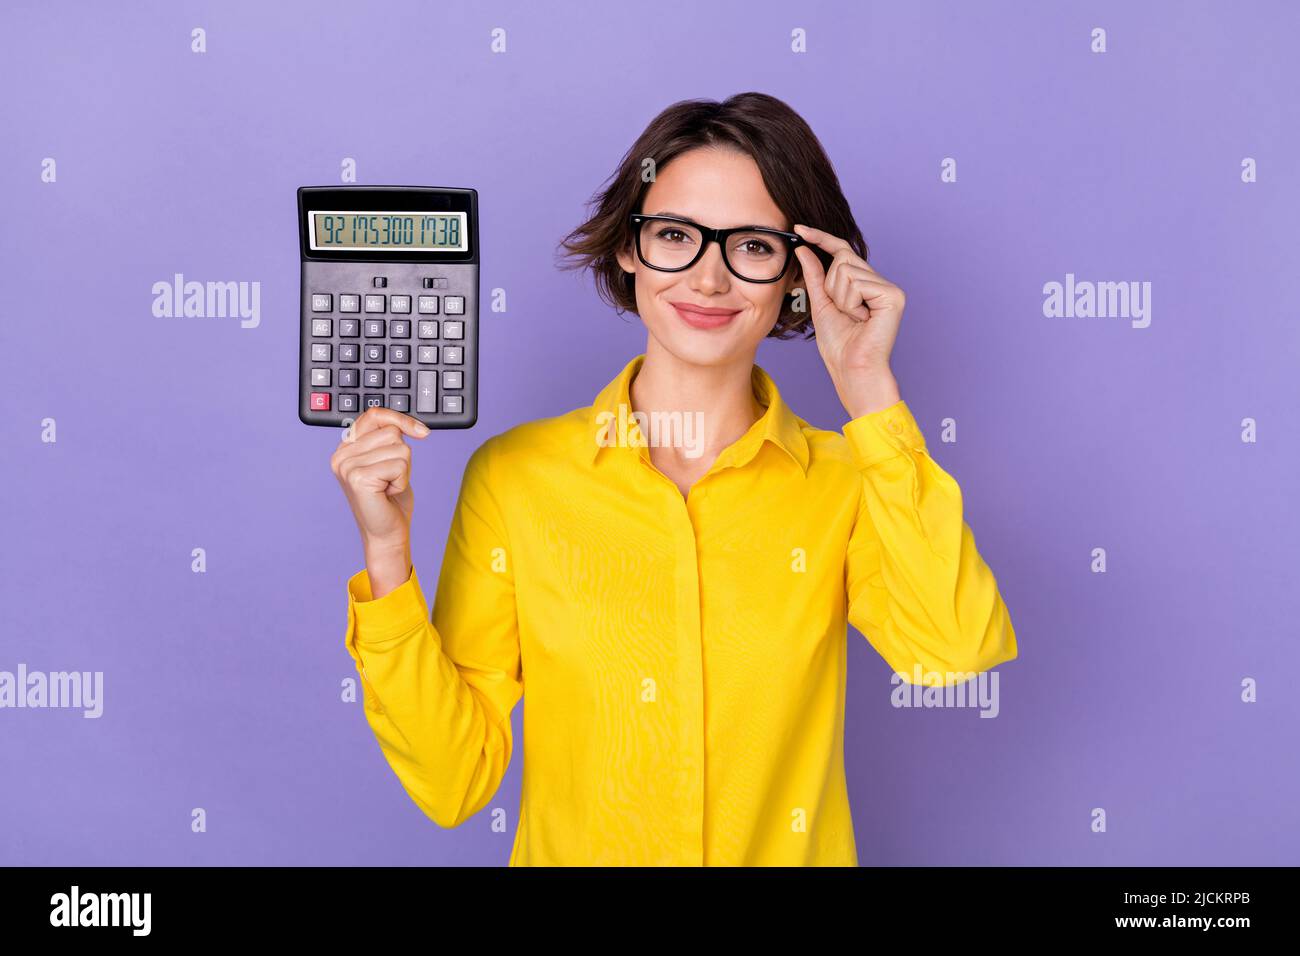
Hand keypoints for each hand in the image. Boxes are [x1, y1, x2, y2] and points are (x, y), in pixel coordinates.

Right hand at [330, 408, 429, 595]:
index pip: (374, 415)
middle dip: (402, 455)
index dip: (400, 418)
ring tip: (388, 486)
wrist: (387, 534)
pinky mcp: (357, 477)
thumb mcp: (389, 460)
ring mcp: (347, 466)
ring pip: (399, 447)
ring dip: (403, 469)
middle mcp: (341, 454)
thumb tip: (408, 423)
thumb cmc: (389, 500)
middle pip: (391, 431)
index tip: (421, 432)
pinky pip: (399, 464)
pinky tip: (388, 493)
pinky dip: (402, 480)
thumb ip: (388, 439)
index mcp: (346, 447)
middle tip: (390, 478)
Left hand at [792, 224, 903, 418]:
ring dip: (839, 297)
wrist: (851, 369)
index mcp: (864, 283)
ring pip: (846, 269)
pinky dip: (850, 303)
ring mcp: (888, 287)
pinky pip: (856, 282)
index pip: (842, 250)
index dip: (821, 237)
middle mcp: (878, 281)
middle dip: (830, 286)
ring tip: (853, 318)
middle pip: (841, 257)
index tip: (798, 228)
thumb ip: (815, 275)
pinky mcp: (893, 294)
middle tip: (843, 312)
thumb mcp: (820, 303)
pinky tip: (861, 319)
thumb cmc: (839, 344)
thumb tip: (804, 248)